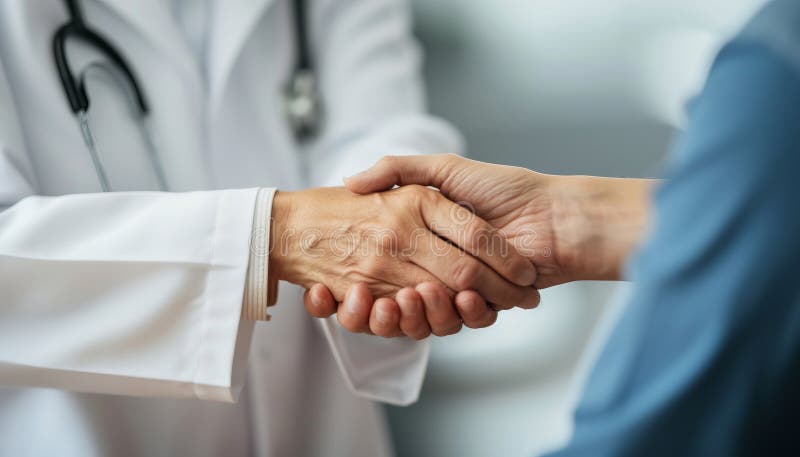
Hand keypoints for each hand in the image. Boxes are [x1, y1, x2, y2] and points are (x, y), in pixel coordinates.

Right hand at [304, 155, 652, 338]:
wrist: (558, 215)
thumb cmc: (506, 188)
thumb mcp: (444, 168)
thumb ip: (398, 169)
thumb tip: (351, 181)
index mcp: (430, 232)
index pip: (391, 258)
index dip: (372, 270)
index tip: (354, 277)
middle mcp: (445, 261)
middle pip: (408, 291)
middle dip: (394, 298)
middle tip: (380, 298)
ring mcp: (468, 284)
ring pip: (434, 310)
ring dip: (425, 310)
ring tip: (420, 297)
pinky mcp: (490, 303)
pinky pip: (467, 318)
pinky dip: (463, 313)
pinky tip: (465, 298)